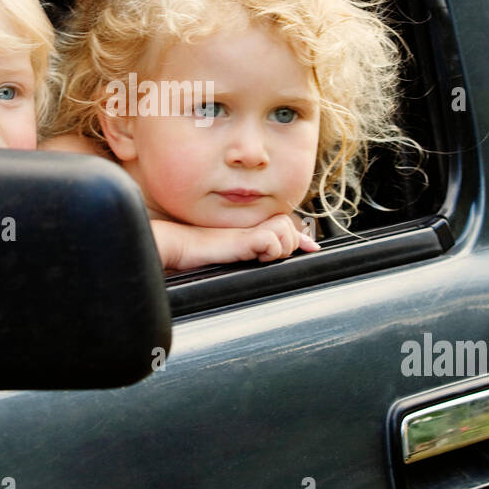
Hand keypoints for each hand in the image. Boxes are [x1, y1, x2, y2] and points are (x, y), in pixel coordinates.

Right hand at [151, 214, 319, 270]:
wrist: (175, 247)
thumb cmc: (195, 257)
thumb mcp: (226, 259)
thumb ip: (244, 256)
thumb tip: (255, 262)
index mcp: (248, 231)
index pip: (283, 227)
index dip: (299, 238)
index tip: (312, 247)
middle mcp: (250, 227)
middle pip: (288, 226)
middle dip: (290, 243)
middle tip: (270, 257)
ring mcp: (247, 230)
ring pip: (285, 230)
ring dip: (280, 247)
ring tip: (262, 257)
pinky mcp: (242, 238)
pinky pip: (270, 240)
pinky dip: (270, 250)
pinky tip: (254, 256)